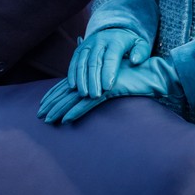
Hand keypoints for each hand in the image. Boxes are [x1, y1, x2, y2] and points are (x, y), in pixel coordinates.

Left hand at [39, 57, 182, 124]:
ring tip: (48, 120)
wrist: (154, 75)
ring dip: (59, 110)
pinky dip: (76, 111)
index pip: (68, 86)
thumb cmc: (136, 80)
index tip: (43, 105)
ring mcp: (100, 83)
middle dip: (52, 103)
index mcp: (93, 75)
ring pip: (74, 98)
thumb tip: (92, 95)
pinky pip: (88, 103)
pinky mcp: (108, 90)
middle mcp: (93, 78)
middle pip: (67, 92)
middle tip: (40, 115)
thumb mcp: (116, 84)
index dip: (54, 95)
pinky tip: (66, 120)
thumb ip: (102, 87)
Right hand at [67, 27, 152, 97]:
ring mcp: (88, 44)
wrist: (115, 32)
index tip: (107, 88)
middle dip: (94, 80)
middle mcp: (100, 40)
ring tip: (84, 94)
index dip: (108, 72)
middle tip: (95, 96)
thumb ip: (141, 52)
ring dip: (82, 79)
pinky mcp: (80, 49)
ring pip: (82, 62)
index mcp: (116, 40)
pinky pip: (74, 61)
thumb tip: (135, 60)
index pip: (111, 57)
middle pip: (95, 61)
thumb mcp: (140, 44)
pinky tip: (73, 86)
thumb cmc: (130, 44)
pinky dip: (72, 73)